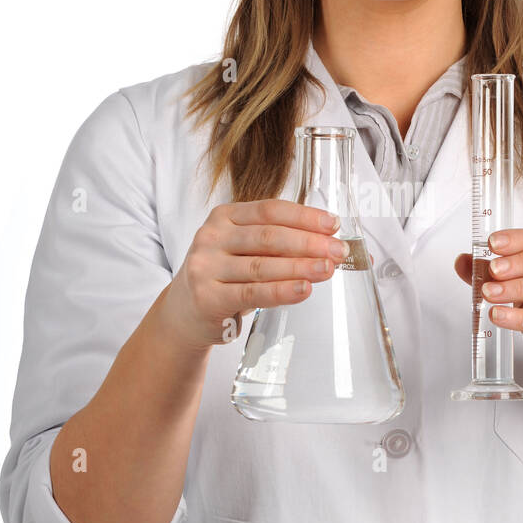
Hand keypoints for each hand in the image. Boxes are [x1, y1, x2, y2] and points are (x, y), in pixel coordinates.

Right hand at [160, 200, 349, 350]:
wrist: (184, 312)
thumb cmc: (224, 276)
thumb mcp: (243, 249)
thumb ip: (279, 243)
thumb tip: (331, 243)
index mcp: (224, 216)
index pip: (270, 210)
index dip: (305, 216)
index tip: (333, 225)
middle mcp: (212, 236)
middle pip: (269, 236)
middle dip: (309, 243)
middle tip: (338, 251)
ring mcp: (206, 266)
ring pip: (262, 265)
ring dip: (300, 267)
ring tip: (328, 269)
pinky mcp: (208, 297)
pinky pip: (253, 293)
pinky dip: (282, 291)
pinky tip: (304, 289)